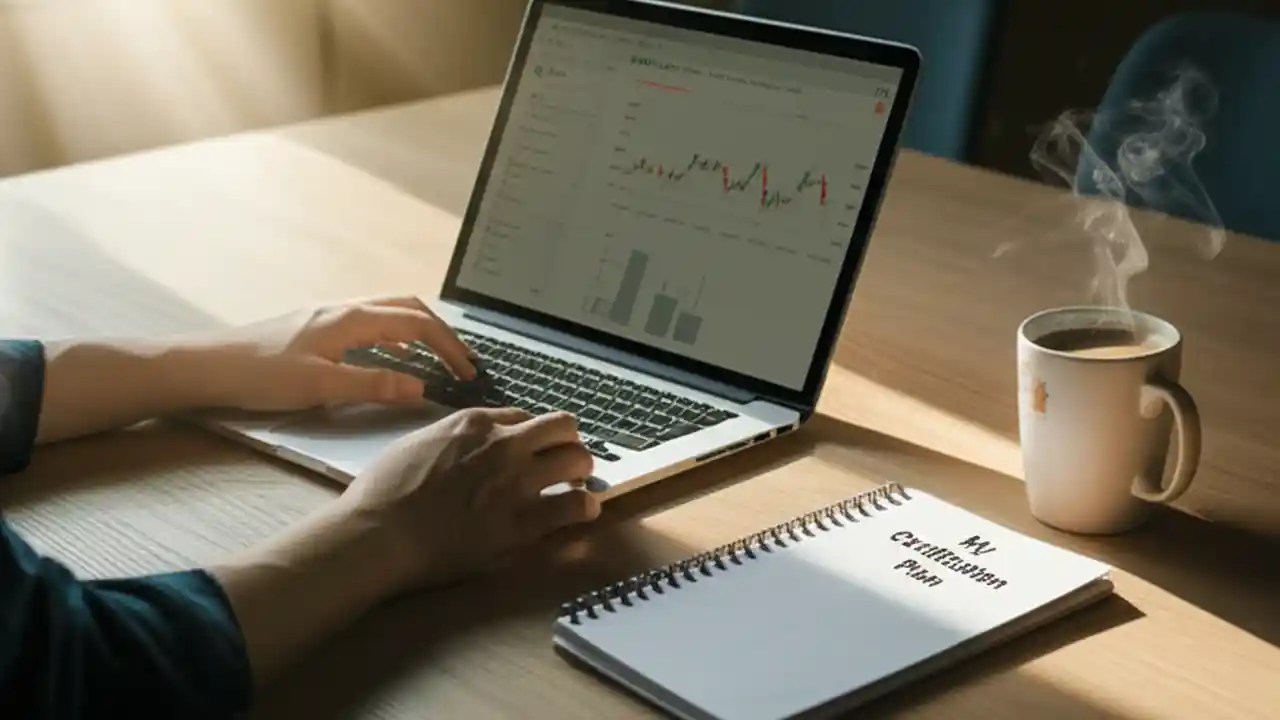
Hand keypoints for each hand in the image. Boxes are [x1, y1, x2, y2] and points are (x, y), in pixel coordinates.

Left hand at [194, 296, 475, 411]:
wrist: (206, 367)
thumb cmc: (260, 376)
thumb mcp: (322, 386)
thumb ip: (374, 385)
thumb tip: (421, 386)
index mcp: (350, 319)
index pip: (416, 323)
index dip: (448, 346)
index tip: (468, 371)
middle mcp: (343, 309)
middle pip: (407, 308)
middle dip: (441, 333)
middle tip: (462, 362)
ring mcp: (328, 316)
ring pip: (388, 313)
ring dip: (419, 332)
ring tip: (438, 359)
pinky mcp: (315, 328)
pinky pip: (370, 325)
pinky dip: (395, 337)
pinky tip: (392, 359)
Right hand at [338, 407, 601, 590]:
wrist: (379, 534)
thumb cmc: (383, 492)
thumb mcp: (417, 442)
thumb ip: (452, 437)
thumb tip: (468, 442)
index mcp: (475, 423)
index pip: (525, 417)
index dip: (532, 437)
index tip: (532, 453)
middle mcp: (504, 445)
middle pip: (563, 427)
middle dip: (567, 445)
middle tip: (563, 467)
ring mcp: (517, 482)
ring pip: (579, 460)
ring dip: (581, 475)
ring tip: (574, 491)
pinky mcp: (523, 523)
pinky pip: (576, 506)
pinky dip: (584, 509)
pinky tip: (580, 516)